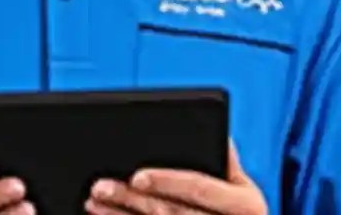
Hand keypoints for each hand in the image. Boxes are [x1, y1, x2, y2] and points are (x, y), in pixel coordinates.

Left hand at [85, 142, 266, 214]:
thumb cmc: (237, 211)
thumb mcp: (242, 188)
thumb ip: (226, 161)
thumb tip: (217, 133)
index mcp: (246, 206)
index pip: (199, 188)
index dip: (167, 181)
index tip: (137, 175)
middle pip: (170, 212)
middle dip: (131, 199)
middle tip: (100, 186)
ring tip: (94, 201)